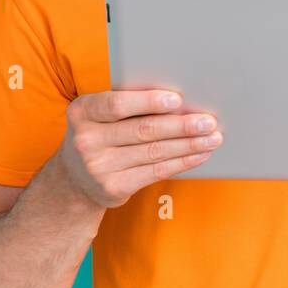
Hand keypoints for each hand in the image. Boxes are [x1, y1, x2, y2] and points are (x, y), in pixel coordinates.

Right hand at [55, 89, 221, 207]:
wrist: (74, 180)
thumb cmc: (100, 135)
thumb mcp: (99, 115)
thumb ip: (128, 104)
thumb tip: (180, 99)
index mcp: (82, 111)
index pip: (117, 104)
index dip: (149, 101)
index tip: (177, 99)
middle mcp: (86, 140)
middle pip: (143, 130)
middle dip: (181, 125)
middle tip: (208, 121)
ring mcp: (98, 167)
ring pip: (154, 152)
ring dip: (189, 144)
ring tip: (212, 137)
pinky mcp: (113, 187)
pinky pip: (156, 172)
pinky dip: (182, 162)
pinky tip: (199, 155)